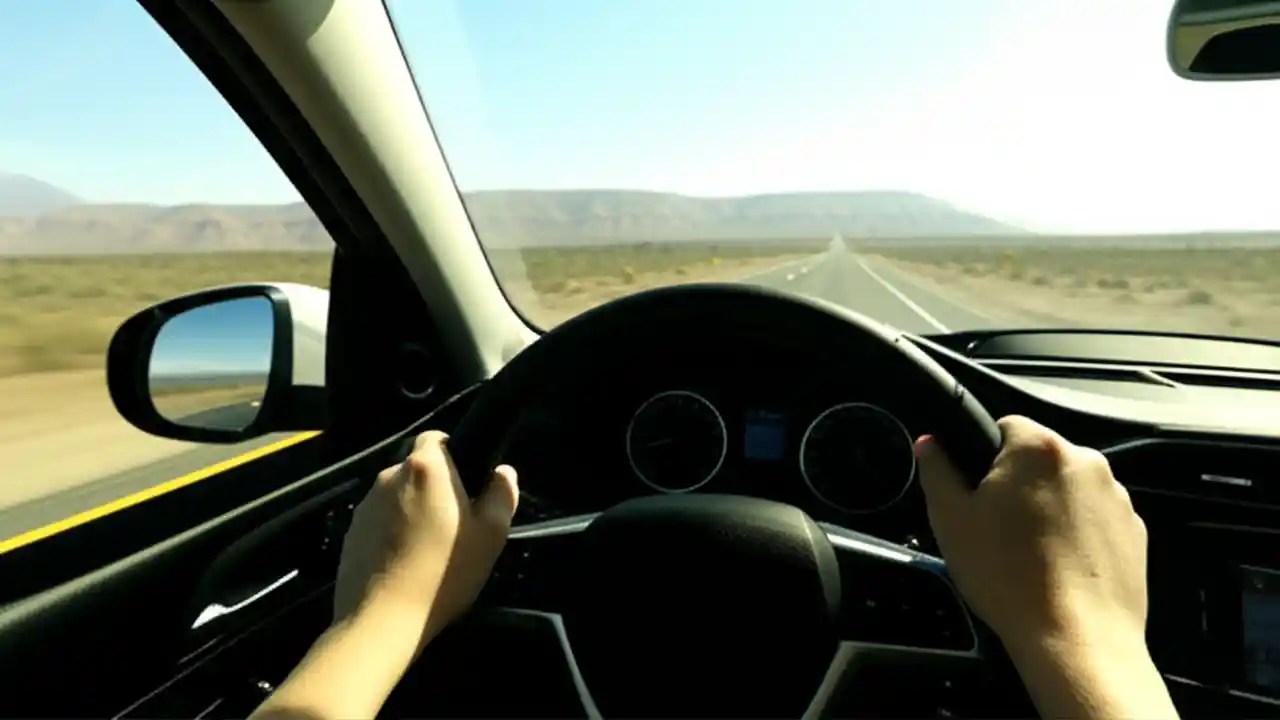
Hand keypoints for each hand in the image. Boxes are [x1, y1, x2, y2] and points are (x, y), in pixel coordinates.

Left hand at [334, 430, 518, 649]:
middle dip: (434, 488)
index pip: (437, 437)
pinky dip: (391, 533)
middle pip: (417, 470)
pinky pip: (378, 522)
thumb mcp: (491, 535)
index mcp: (426, 469)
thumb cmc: (444, 572)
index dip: (455, 455)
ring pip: (397, 497)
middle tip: (455, 523)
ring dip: (411, 511)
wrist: (382, 620)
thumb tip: (503, 472)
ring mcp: (364, 505)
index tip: (467, 484)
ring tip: (427, 550)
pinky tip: (403, 564)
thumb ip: (502, 494)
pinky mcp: (349, 532)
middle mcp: (389, 476)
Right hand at [915, 415, 1147, 654]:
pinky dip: (1079, 534)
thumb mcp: (951, 521)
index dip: (985, 457)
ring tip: (1031, 554)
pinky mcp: (1135, 531)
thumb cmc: (1009, 577)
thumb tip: (930, 445)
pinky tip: (1059, 567)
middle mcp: (1086, 461)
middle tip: (998, 528)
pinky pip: (1096, 519)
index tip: (978, 493)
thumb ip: (937, 471)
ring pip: (1070, 489)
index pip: (1005, 425)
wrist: (1076, 639)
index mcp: (1038, 448)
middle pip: (1040, 458)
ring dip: (1051, 507)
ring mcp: (1118, 497)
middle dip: (1020, 483)